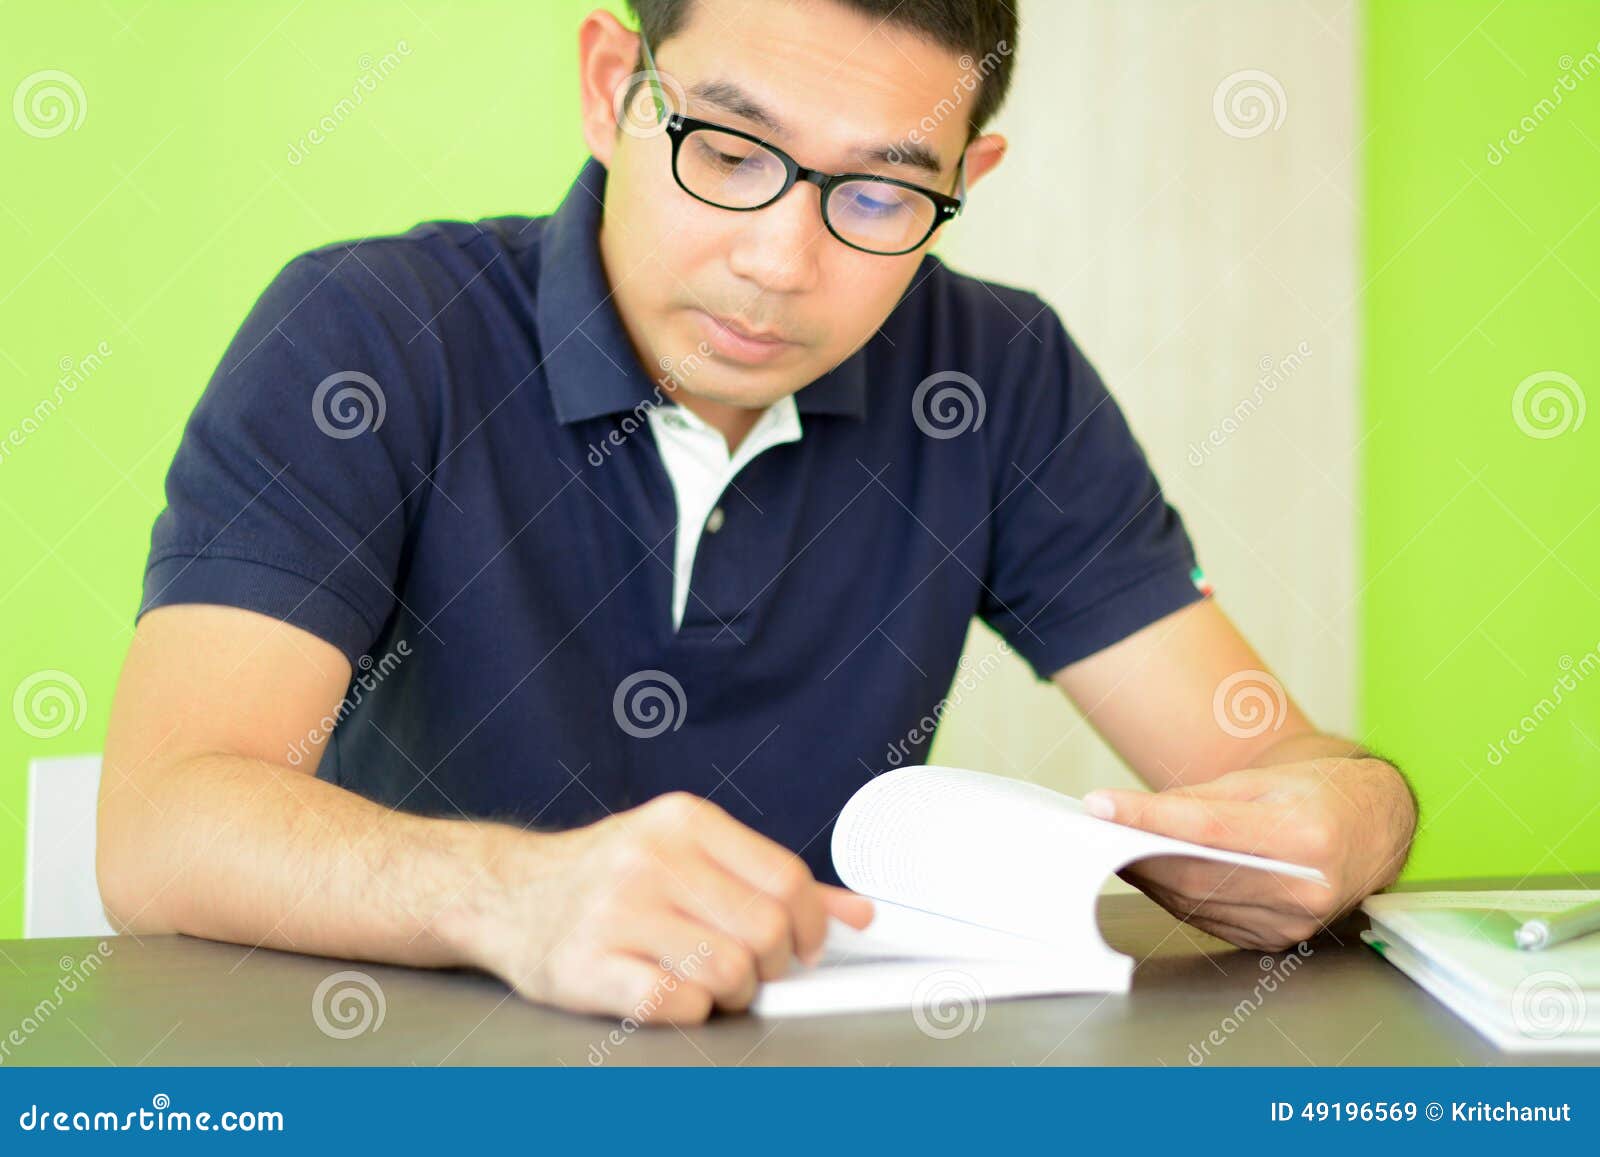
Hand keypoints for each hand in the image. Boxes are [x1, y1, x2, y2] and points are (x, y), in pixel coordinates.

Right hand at [454, 792, 872, 1023]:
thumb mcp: (689, 853)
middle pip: (763, 931)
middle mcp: (650, 858)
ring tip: (707, 981)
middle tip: (749, 969)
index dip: (810, 926)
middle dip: (770, 966)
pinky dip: (688, 1011)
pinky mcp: (587, 966)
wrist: (508, 895)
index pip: (786, 877)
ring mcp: (615, 912)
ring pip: (727, 973)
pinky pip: (676, 1005)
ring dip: (731, 993)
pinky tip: (667, 991)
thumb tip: (858, 914)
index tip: (803, 947)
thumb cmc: (609, 876)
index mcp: (684, 821)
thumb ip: (771, 880)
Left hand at [1082, 758, 1415, 950]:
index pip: (1208, 828)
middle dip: (1136, 852)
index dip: (1148, 818)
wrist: (1370, 831)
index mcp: (1305, 835)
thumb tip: (1135, 813)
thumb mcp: (1263, 781)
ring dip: (1147, 877)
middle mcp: (1303, 887)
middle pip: (1196, 874)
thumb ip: (1200, 800)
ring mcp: (1291, 922)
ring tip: (1113, 848)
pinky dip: (1172, 896)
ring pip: (1195, 903)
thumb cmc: (1317, 796)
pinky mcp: (1276, 939)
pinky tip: (1151, 873)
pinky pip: (1207, 919)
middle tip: (1095, 831)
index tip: (1100, 806)